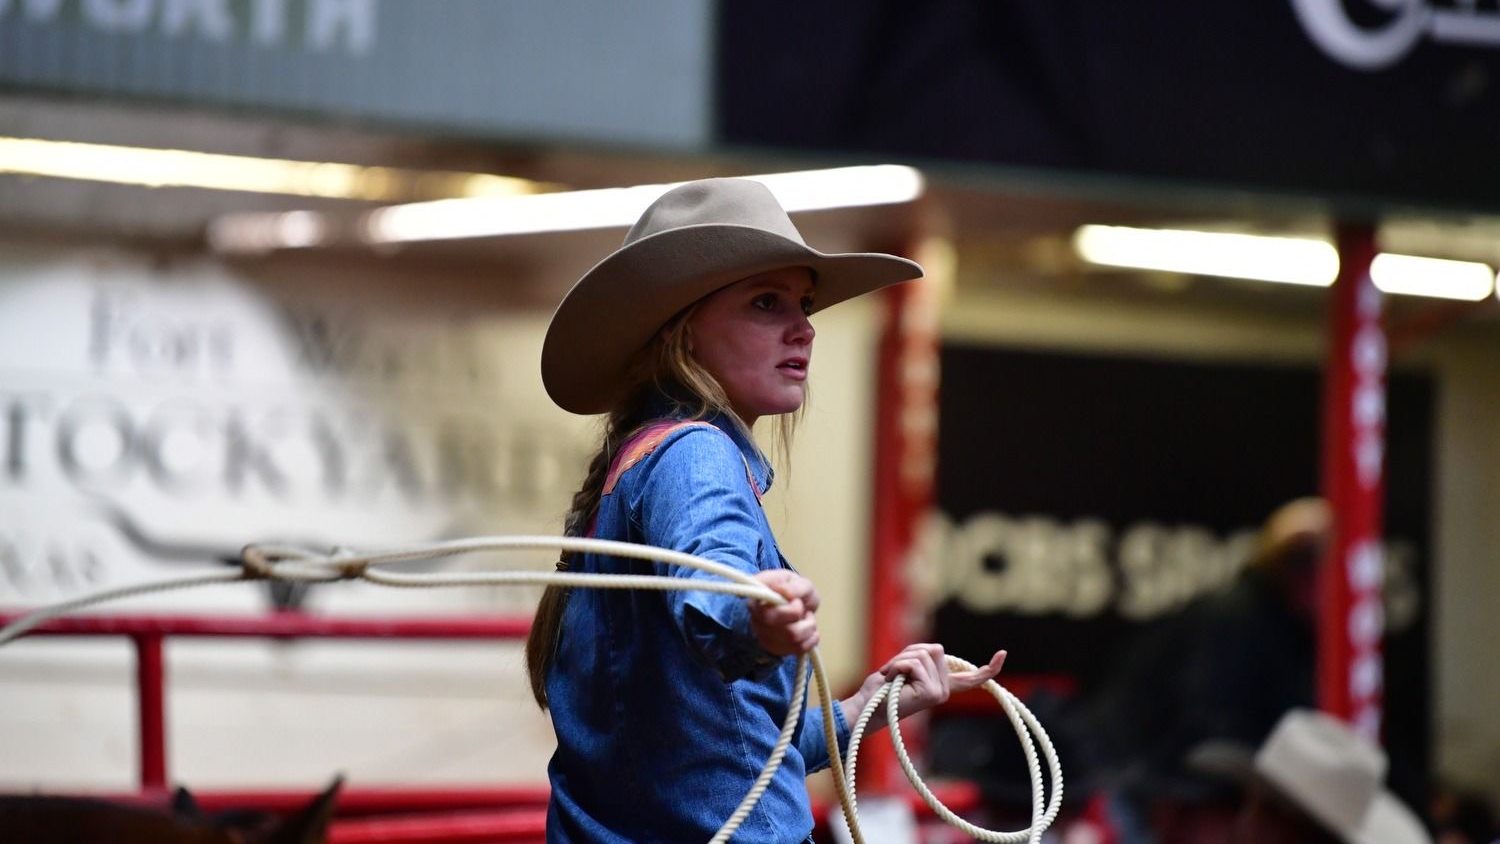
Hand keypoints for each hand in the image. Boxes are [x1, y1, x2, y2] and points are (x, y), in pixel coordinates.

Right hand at [748, 569, 820, 655]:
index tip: (796, 601)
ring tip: (806, 617)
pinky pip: (799, 649)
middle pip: (785, 630)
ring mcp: (765, 638)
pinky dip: (811, 638)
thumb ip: (793, 586)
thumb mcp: (796, 581)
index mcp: (756, 602)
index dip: (789, 611)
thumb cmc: (792, 590)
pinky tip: (807, 629)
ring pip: (794, 639)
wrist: (794, 603)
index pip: (768, 615)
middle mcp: (757, 622)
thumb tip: (785, 593)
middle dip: (801, 617)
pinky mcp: (776, 649)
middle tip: (801, 607)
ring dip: (808, 626)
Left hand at [843, 645, 1006, 730]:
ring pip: (924, 653)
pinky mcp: (931, 693)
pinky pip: (915, 663)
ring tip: (891, 677)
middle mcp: (944, 691)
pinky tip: (891, 680)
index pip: (969, 678)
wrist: (865, 709)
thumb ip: (920, 658)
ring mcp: (940, 693)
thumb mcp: (903, 667)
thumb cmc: (879, 690)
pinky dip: (897, 665)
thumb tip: (935, 648)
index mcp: (940, 686)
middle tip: (894, 671)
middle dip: (909, 652)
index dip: (988, 668)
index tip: (1003, 654)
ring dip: (900, 659)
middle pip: (935, 649)